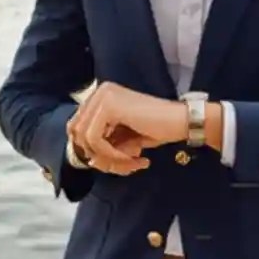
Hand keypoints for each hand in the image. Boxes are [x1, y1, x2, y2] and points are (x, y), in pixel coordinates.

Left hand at [67, 82, 187, 174]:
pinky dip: (112, 154)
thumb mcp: (122, 138)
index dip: (91, 151)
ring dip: (109, 159)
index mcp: (100, 96)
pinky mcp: (109, 106)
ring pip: (85, 139)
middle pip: (77, 134)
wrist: (182, 121)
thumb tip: (86, 159)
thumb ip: (101, 143)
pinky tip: (136, 156)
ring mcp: (103, 96)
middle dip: (99, 157)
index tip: (116, 163)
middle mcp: (99, 91)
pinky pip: (96, 140)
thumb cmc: (156, 129)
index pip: (76, 127)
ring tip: (133, 163)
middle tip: (125, 167)